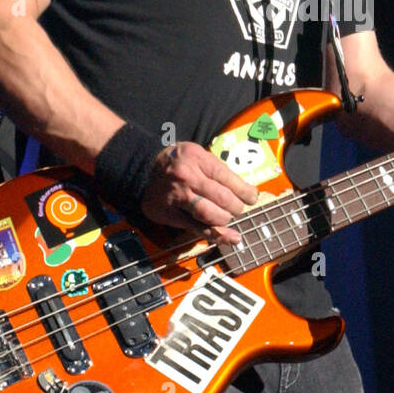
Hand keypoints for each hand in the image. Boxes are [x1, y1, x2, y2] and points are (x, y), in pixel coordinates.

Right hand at [140, 141, 258, 245]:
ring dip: (226, 219)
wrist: (141, 170)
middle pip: (222, 198)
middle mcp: (187, 177)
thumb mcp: (196, 154)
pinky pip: (198, 228)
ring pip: (211, 215)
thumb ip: (217, 170)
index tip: (252, 197)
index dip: (245, 191)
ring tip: (228, 217)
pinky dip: (217, 236)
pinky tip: (231, 238)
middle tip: (238, 208)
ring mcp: (178, 197)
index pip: (227, 177)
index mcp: (196, 158)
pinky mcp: (171, 214)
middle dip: (237, 207)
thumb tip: (244, 190)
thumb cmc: (176, 162)